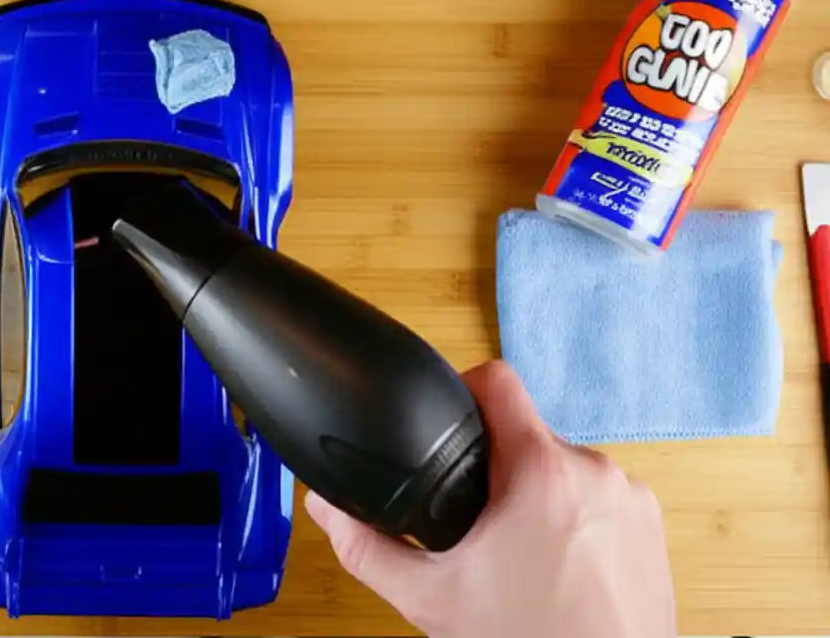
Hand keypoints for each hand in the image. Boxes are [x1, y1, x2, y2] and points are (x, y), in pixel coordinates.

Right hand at [306, 361, 674, 637]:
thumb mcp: (430, 597)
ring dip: (536, 496)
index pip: (497, 380)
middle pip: (525, 433)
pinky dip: (573, 518)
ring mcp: (629, 495)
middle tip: (478, 525)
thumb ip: (367, 547)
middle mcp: (594, 471)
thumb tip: (327, 508)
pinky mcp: (651, 521)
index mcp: (540, 472)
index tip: (447, 421)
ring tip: (520, 553)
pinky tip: (557, 563)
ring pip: (562, 466)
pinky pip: (597, 494)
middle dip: (496, 470)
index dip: (461, 390)